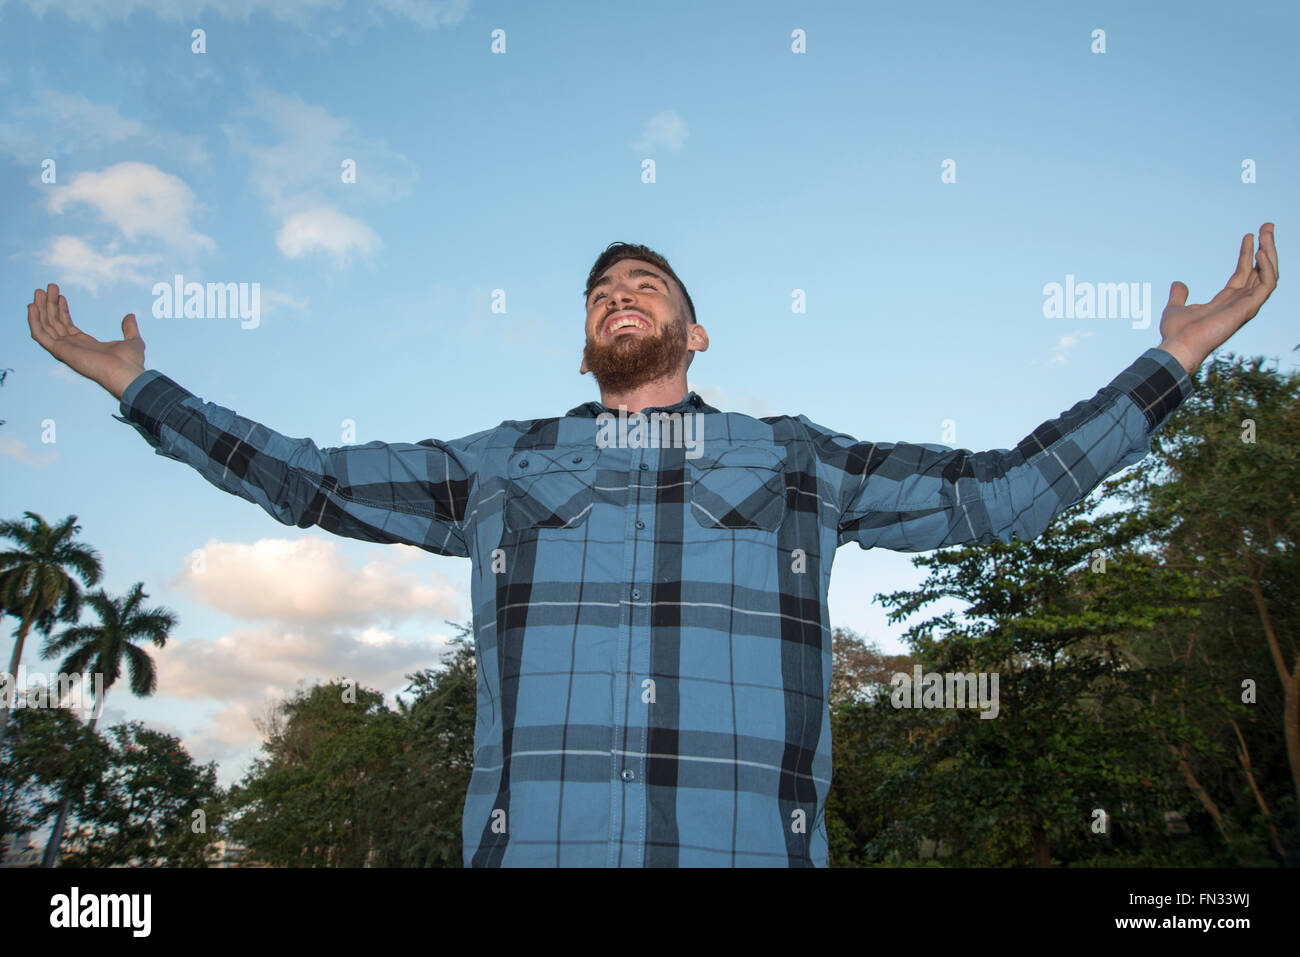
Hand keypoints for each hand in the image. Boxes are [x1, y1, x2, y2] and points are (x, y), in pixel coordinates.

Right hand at [27, 283, 146, 398]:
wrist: (127, 373)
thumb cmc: (131, 362)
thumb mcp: (132, 340)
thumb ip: (129, 328)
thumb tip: (130, 316)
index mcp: (86, 345)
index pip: (67, 325)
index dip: (62, 310)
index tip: (60, 295)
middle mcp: (73, 347)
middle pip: (55, 323)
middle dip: (50, 305)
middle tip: (47, 287)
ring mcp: (65, 349)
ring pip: (46, 326)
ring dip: (40, 308)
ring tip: (39, 290)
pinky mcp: (60, 351)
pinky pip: (41, 334)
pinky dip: (34, 320)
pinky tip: (32, 306)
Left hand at [1158, 223, 1278, 374]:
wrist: (1178, 344)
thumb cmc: (1177, 332)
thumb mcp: (1175, 308)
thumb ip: (1179, 296)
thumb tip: (1178, 283)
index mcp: (1226, 301)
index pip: (1243, 274)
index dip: (1247, 255)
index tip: (1249, 235)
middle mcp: (1239, 303)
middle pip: (1259, 271)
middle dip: (1265, 248)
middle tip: (1266, 226)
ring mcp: (1246, 306)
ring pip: (1268, 275)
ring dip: (1270, 253)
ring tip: (1266, 232)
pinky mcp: (1249, 308)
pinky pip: (1267, 285)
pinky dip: (1267, 268)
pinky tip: (1261, 253)